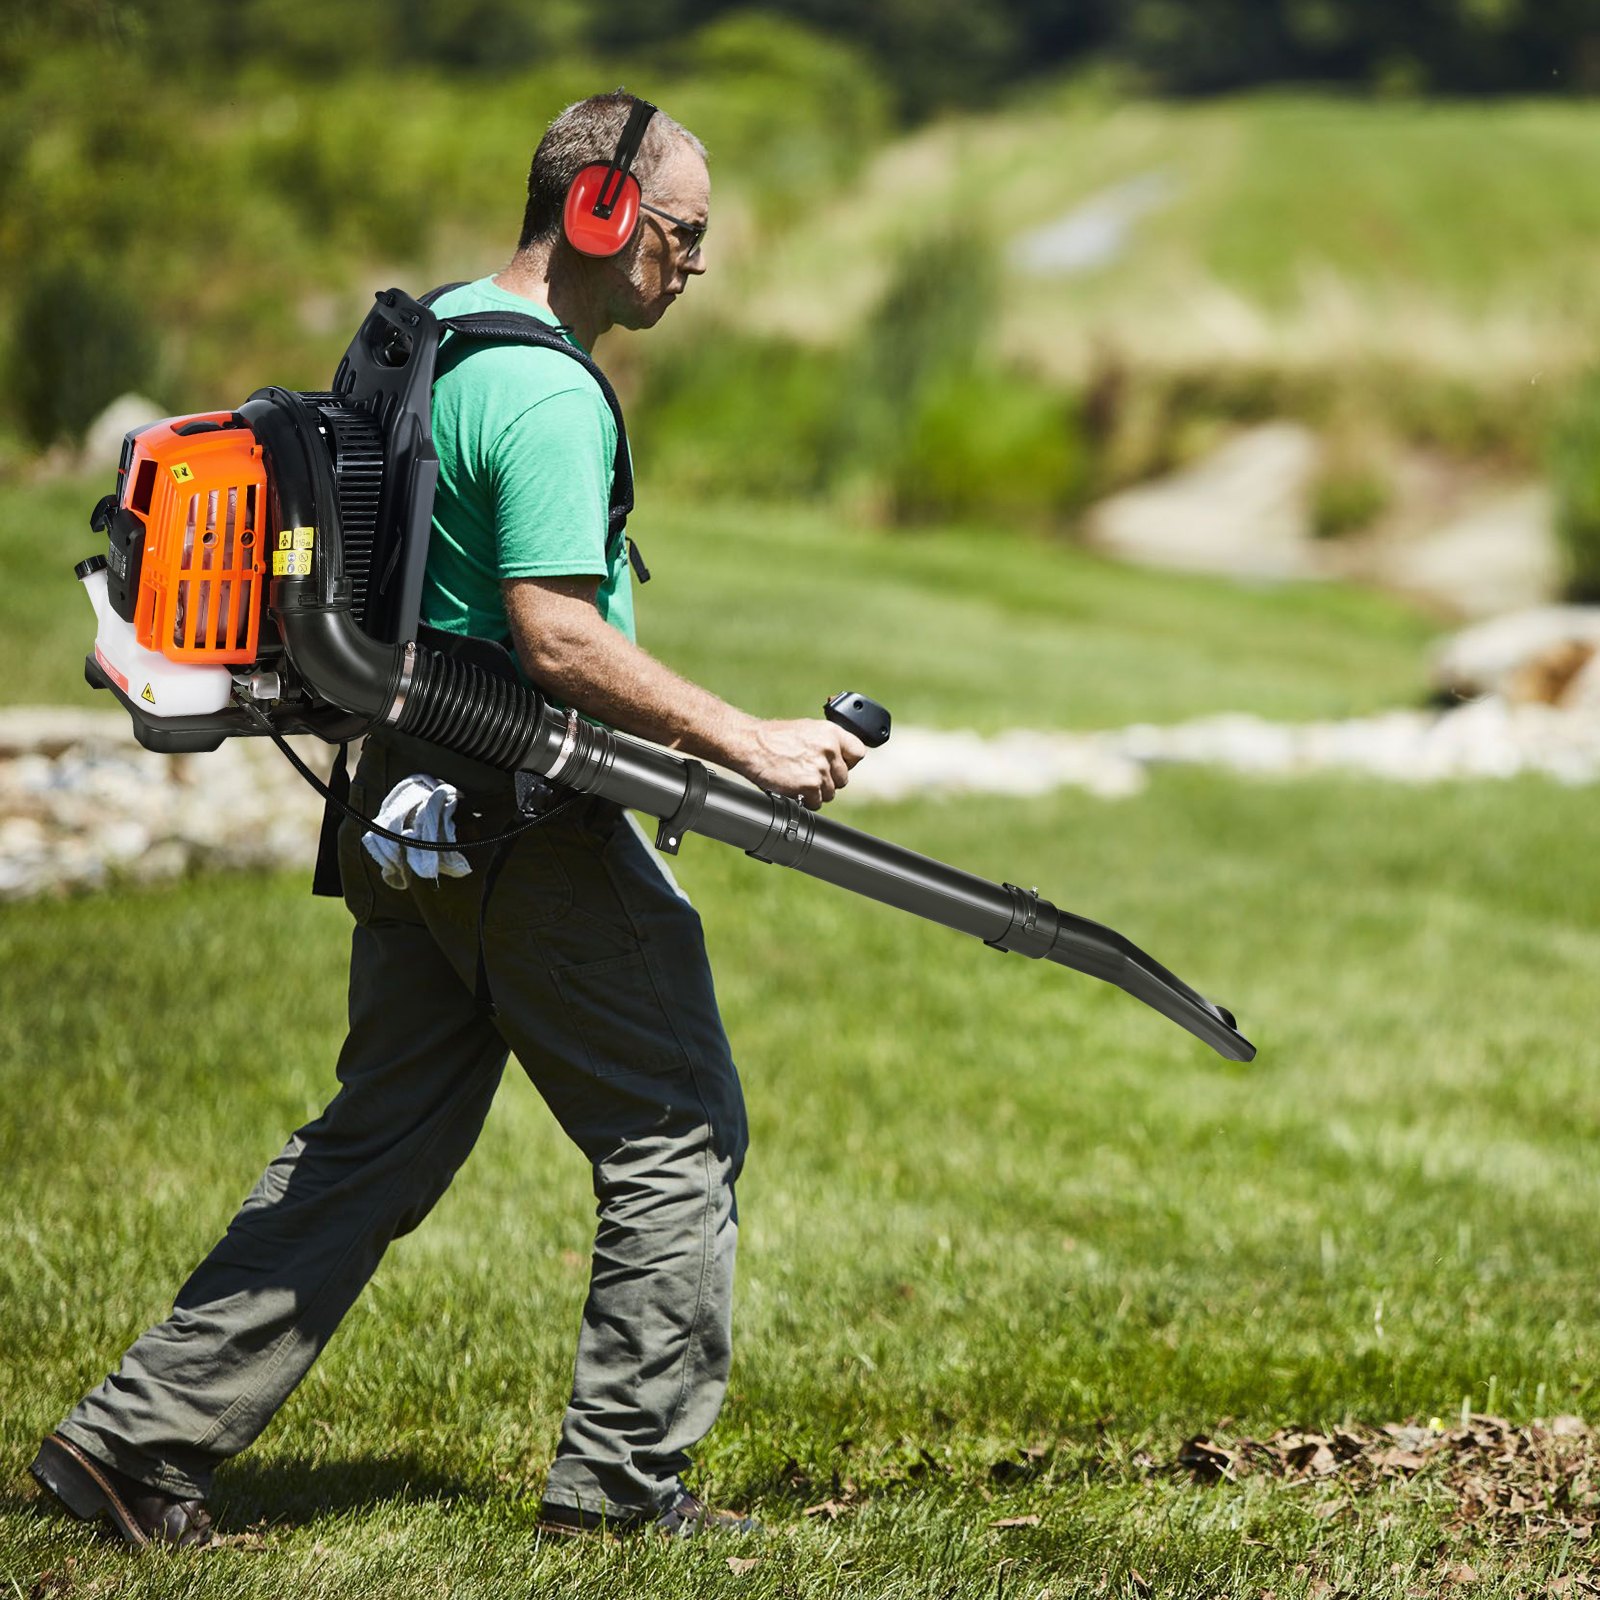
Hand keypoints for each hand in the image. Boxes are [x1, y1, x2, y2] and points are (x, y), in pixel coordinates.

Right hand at [734, 717, 866, 807]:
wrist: (750, 744)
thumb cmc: (774, 737)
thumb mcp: (807, 729)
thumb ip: (827, 742)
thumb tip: (839, 758)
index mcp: (832, 732)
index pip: (858, 752)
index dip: (847, 763)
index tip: (836, 766)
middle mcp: (829, 749)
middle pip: (843, 778)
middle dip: (828, 780)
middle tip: (808, 774)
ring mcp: (820, 768)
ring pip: (830, 792)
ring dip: (815, 791)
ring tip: (797, 780)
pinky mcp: (810, 785)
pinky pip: (817, 802)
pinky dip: (805, 800)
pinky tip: (793, 788)